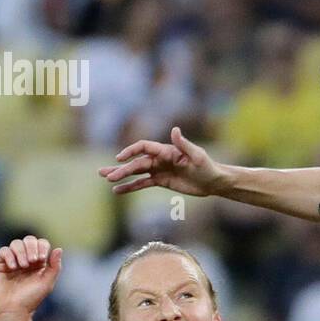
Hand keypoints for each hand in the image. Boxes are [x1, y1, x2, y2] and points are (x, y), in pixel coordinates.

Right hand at [0, 236, 61, 318]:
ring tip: (23, 266)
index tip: (42, 258)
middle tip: (33, 260)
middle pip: (29, 240)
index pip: (41, 244)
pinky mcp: (0, 264)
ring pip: (16, 243)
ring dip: (21, 252)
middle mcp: (26, 259)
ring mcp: (12, 261)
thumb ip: (55, 266)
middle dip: (32, 247)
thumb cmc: (31, 298)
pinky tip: (13, 267)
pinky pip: (4, 251)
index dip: (42, 247)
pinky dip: (10, 256)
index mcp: (39, 262)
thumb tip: (59, 249)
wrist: (13, 309)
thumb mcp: (47, 282)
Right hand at [99, 126, 227, 197]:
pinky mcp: (161, 181)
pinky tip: (118, 191)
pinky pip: (142, 183)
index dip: (131, 151)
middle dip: (121, 169)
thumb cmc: (207, 166)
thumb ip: (184, 144)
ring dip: (121, 176)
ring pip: (136, 172)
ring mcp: (159, 170)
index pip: (144, 147)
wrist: (213, 181)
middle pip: (136, 162)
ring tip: (106, 179)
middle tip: (106, 175)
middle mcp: (160, 158)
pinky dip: (130, 187)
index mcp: (167, 150)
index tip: (120, 158)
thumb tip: (174, 129)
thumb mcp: (197, 156)